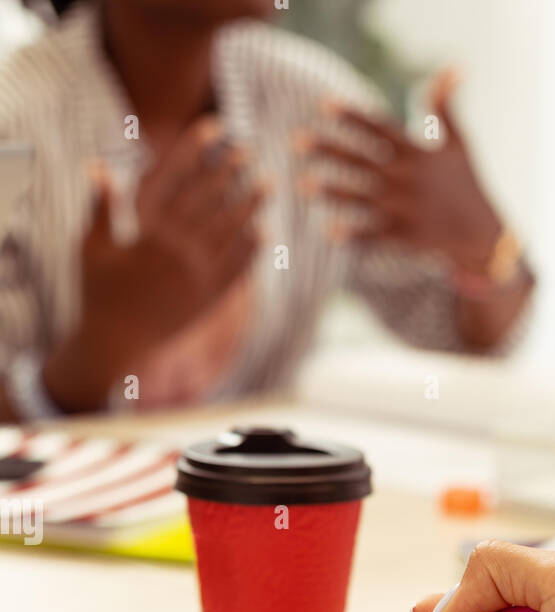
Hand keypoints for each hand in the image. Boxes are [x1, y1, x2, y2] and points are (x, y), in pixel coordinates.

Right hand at [44, 118, 265, 411]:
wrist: (114, 346)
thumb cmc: (97, 293)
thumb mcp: (91, 247)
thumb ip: (100, 208)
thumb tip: (98, 165)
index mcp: (145, 232)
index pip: (175, 178)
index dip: (195, 149)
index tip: (214, 127)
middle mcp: (174, 251)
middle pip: (208, 200)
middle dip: (230, 171)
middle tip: (250, 150)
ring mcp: (195, 277)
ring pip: (229, 233)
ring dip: (250, 206)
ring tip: (267, 184)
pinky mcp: (207, 300)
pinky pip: (236, 271)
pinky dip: (250, 251)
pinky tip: (263, 232)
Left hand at [293, 70, 503, 274]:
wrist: (482, 232)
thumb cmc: (466, 183)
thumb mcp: (459, 142)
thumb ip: (445, 106)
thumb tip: (452, 68)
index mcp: (416, 151)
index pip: (378, 128)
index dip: (352, 115)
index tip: (324, 104)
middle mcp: (407, 177)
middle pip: (360, 159)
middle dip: (328, 148)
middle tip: (296, 141)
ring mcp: (406, 207)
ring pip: (361, 196)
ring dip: (331, 190)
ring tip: (303, 184)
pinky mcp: (407, 236)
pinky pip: (374, 234)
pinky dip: (353, 234)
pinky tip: (328, 232)